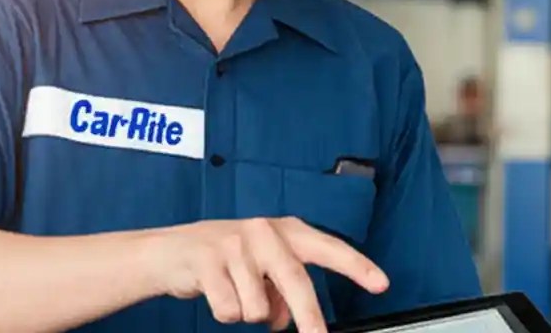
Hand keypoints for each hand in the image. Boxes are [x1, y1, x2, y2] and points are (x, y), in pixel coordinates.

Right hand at [144, 217, 388, 331]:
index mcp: (285, 230)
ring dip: (247, 313)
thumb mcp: (260, 269)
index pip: (328, 248)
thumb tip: (289, 320)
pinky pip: (229, 310)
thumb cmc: (225, 258)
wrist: (169, 251)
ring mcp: (235, 244)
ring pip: (257, 307)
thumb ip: (281, 291)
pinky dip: (225, 313)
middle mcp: (263, 231)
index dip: (357, 266)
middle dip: (310, 319)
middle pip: (296, 281)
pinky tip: (215, 294)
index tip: (381, 284)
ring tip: (232, 294)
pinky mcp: (208, 261)